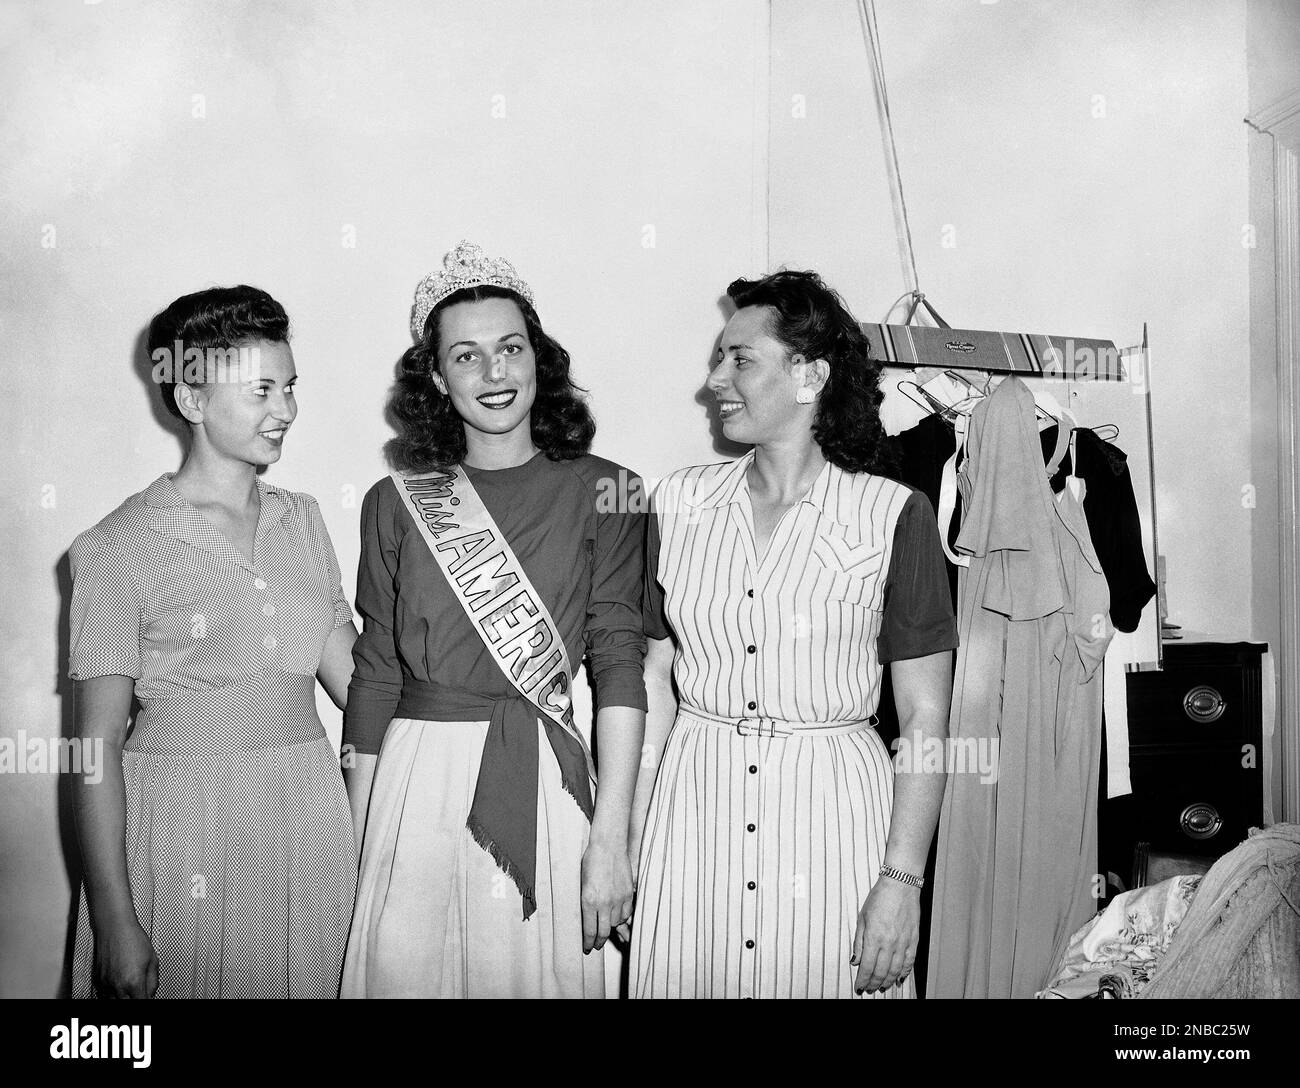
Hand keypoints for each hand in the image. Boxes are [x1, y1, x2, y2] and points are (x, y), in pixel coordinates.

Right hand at [94, 921, 158, 998]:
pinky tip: (120, 984)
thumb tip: (152, 992)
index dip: (147, 1000)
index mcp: (134, 982)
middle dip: (135, 999)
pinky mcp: (98, 980)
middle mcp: (117, 986)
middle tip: (140, 992)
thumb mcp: (152, 959)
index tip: (148, 997)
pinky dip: (113, 993)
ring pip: (115, 1002)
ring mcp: (106, 984)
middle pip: (127, 1005)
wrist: (115, 927)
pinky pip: (105, 994)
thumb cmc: (133, 938)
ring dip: (123, 998)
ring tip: (130, 987)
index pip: (142, 1003)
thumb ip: (153, 981)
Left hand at [580, 836, 633, 953]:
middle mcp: (604, 903)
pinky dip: (622, 918)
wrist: (608, 845)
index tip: (587, 947)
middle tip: (596, 945)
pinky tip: (618, 919)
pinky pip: (626, 913)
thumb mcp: (582, 883)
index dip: (588, 942)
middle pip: (603, 932)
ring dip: (610, 928)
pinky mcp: (628, 893)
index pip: (589, 930)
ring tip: (606, 930)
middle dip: (598, 942)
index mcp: (589, 901)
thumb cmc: (591, 861)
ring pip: (615, 923)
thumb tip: (588, 917)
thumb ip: (585, 902)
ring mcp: (618, 899)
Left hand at [850, 876, 919, 994]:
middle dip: (873, 984)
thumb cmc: (880, 897)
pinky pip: (909, 962)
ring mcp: (903, 942)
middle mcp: (889, 942)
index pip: (867, 967)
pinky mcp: (914, 940)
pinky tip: (898, 979)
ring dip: (887, 982)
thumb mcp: (862, 917)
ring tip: (882, 988)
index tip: (859, 987)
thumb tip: (855, 960)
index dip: (862, 980)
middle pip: (880, 972)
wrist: (901, 885)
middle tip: (869, 990)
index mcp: (874, 937)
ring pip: (895, 970)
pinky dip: (904, 973)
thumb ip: (859, 941)